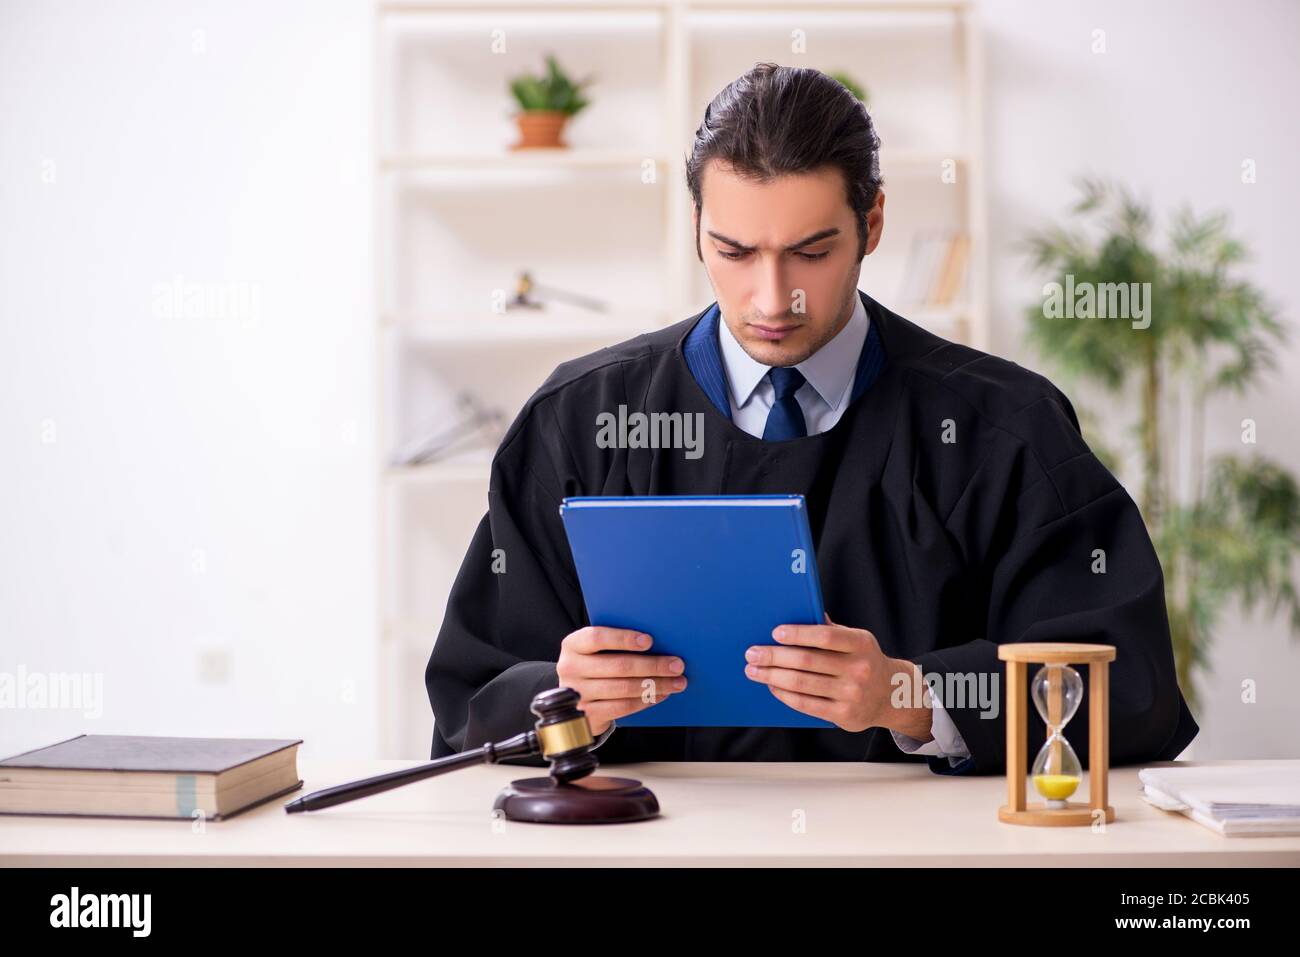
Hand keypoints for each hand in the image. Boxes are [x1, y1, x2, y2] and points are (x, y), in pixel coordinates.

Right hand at [556, 626, 686, 736]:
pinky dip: (645, 701)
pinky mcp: (588, 715)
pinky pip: (622, 707)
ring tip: (677, 682)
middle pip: (617, 666)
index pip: (597, 638)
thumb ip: (615, 644)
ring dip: (655, 685)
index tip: (650, 641)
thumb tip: (657, 642)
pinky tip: (660, 694)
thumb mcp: (595, 651)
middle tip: (677, 665)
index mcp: (573, 645)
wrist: (573, 700)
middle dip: (652, 665)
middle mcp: (570, 669)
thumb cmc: (593, 666)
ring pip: (623, 688)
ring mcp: (578, 694)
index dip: (623, 639)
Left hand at [742, 613, 932, 738]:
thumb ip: (831, 629)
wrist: (893, 695)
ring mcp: (852, 694)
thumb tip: (798, 613)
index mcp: (861, 644)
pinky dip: (784, 694)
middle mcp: (859, 669)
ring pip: (802, 684)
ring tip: (754, 670)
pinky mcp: (843, 715)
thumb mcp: (857, 640)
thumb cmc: (865, 660)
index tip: (775, 633)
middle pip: (807, 661)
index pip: (826, 636)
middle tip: (752, 653)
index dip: (799, 634)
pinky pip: (805, 704)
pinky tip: (771, 686)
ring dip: (772, 676)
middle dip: (774, 656)